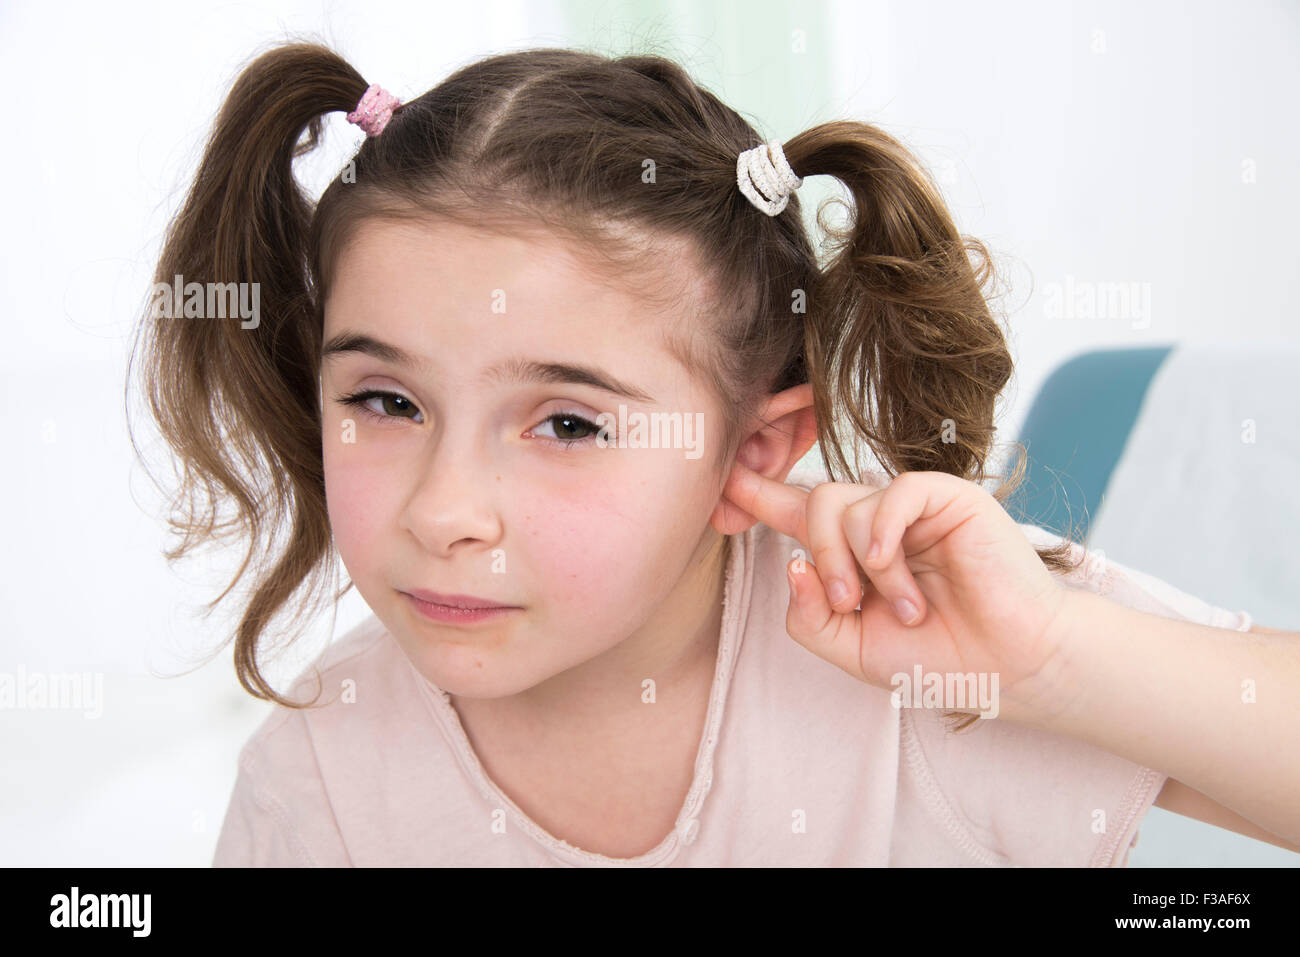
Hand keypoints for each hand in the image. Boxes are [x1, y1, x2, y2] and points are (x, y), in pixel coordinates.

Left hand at [723, 463, 1071, 718]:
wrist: (1008, 667)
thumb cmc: (937, 657)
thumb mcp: (852, 648)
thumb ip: (808, 616)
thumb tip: (791, 565)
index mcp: (851, 552)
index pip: (793, 512)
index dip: (755, 494)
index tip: (721, 484)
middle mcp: (877, 522)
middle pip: (814, 503)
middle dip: (820, 558)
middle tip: (848, 602)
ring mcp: (911, 507)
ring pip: (846, 502)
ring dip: (863, 567)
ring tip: (908, 606)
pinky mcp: (948, 498)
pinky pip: (893, 492)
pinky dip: (883, 533)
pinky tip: (895, 568)